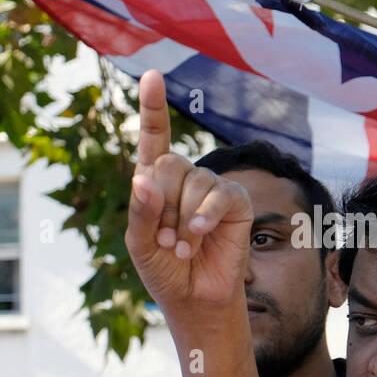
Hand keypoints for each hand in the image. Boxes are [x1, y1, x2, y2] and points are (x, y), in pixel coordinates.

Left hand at [125, 70, 252, 313]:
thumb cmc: (164, 271)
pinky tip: (198, 235)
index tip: (152, 77)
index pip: (154, 140)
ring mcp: (211, 188)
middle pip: (169, 164)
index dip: (153, 108)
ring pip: (193, 181)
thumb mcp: (140, 245)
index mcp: (155, 183)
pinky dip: (205, 216)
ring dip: (182, 220)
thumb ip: (140, 212)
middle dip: (162, 204)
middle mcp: (184, 179)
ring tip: (181, 247)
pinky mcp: (236, 202)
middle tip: (163, 238)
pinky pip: (220, 194)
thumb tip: (143, 179)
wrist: (194, 299)